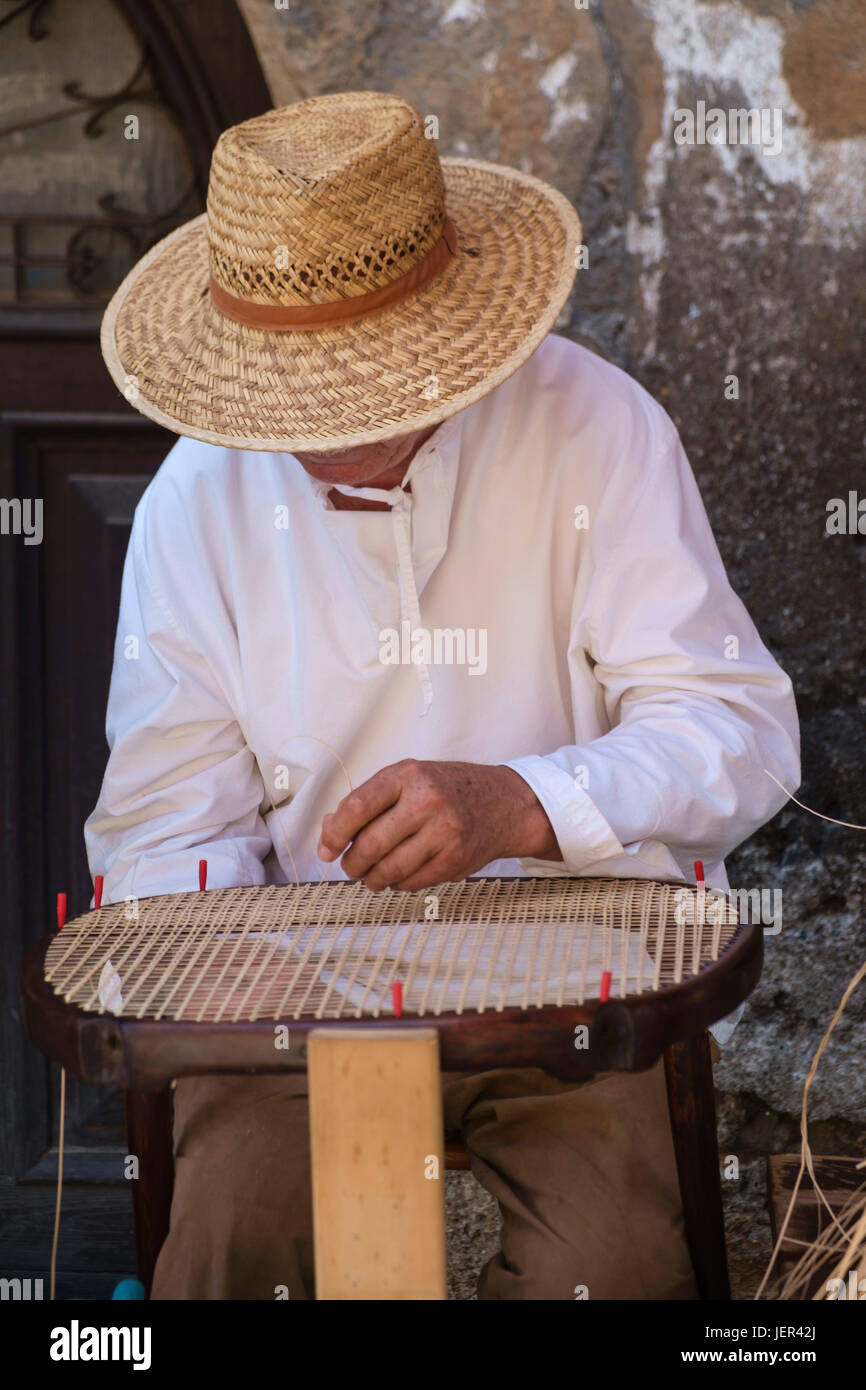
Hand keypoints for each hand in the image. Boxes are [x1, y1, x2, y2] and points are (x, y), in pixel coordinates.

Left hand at [317, 759, 560, 891]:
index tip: (327, 849)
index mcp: (408, 775)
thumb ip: (369, 800)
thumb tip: (328, 829)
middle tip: (350, 867)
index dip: (335, 833)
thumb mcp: (408, 779)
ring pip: (390, 869)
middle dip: (352, 863)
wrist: (502, 803)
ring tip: (370, 876)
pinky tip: (397, 876)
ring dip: (372, 879)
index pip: (358, 806)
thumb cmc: (446, 789)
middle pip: (371, 844)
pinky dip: (397, 884)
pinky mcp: (455, 859)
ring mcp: (444, 832)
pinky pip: (412, 882)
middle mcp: (427, 801)